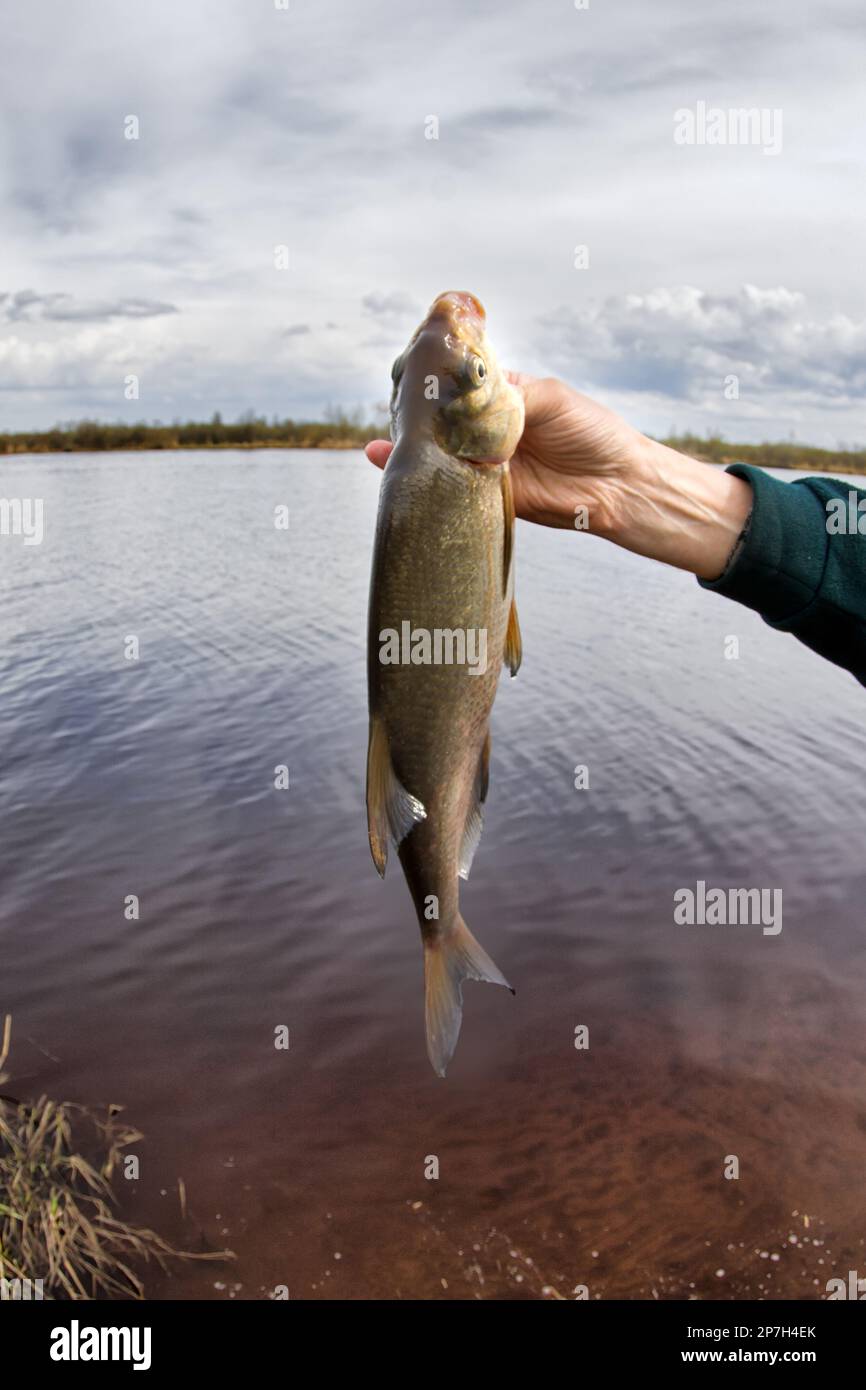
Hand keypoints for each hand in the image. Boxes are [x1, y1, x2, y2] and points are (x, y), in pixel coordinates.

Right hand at [365, 372, 639, 532]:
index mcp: (508, 399)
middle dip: (420, 419)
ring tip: (385, 443)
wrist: (617, 484)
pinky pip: (456, 489)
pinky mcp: (491, 496)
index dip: (440, 383)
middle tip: (392, 412)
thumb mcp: (550, 397)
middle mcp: (494, 431)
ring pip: (446, 456)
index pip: (464, 387)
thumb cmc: (592, 431)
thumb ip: (508, 397)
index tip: (413, 376)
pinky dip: (431, 481)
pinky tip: (400, 470)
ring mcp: (490, 464)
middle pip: (448, 423)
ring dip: (417, 451)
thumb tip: (465, 404)